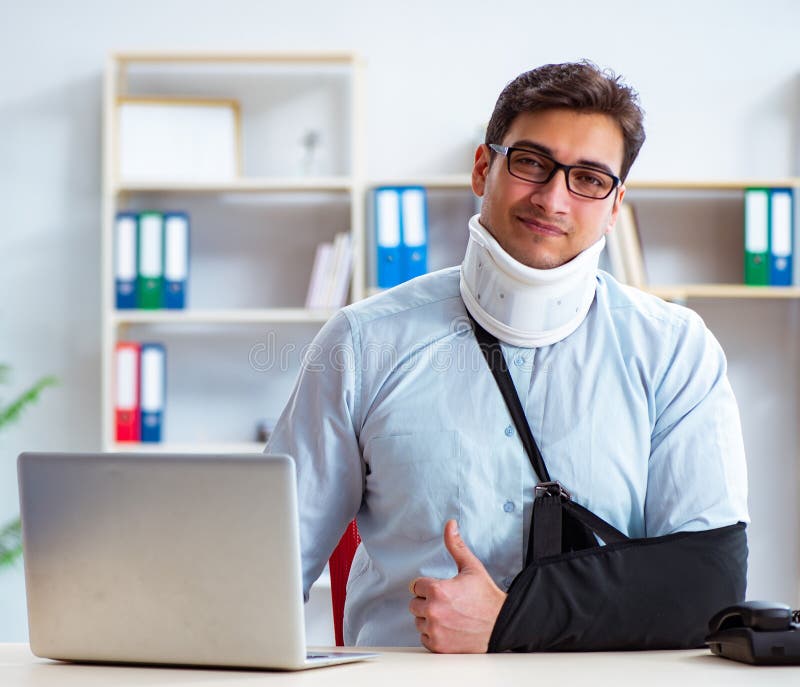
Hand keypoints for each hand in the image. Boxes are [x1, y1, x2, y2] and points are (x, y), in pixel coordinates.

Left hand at [408, 519, 506, 652]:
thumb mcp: (472, 568)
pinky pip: (424, 637)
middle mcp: (433, 611)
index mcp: (437, 590)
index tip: (443, 589)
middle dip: (427, 602)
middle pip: (414, 604)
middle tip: (447, 602)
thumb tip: (450, 525)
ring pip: (418, 621)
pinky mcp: (438, 646)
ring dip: (429, 618)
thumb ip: (456, 546)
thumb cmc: (487, 599)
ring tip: (449, 615)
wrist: (502, 625)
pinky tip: (448, 628)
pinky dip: (433, 634)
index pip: (416, 586)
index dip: (429, 586)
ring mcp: (435, 630)